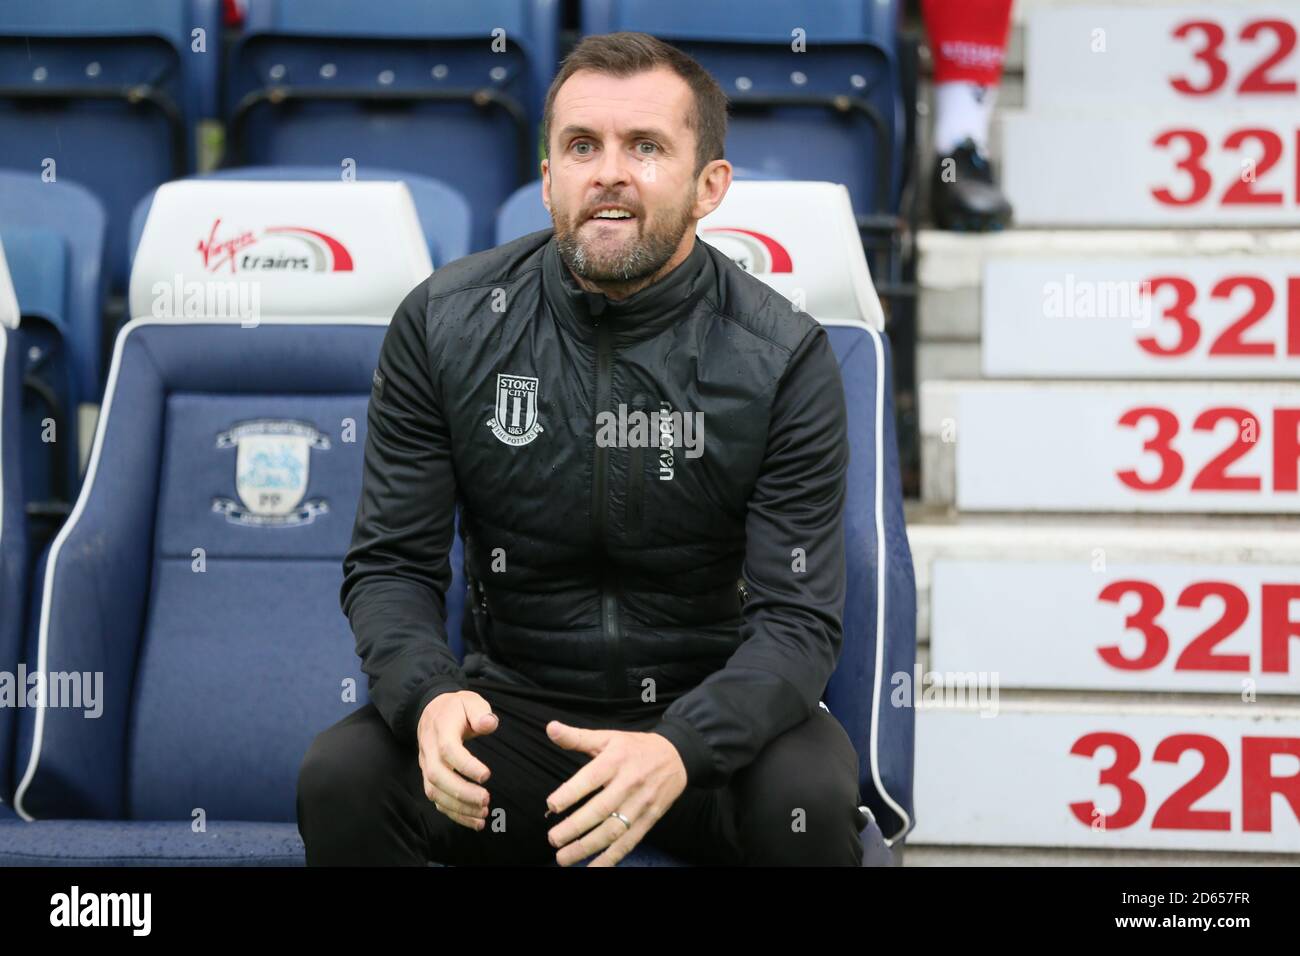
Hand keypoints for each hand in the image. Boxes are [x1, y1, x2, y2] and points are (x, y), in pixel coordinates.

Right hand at [416, 690, 497, 830]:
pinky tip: (475, 820)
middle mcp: (429, 750)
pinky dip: (454, 814)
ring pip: (434, 792)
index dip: (465, 765)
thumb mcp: (470, 700)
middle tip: (486, 799)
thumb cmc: (457, 708)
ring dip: (458, 807)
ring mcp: (426, 766)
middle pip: (438, 776)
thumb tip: (489, 724)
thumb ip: (480, 712)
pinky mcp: (429, 778)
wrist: (432, 712)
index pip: (448, 750)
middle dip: (461, 792)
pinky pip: (437, 800)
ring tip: (483, 814)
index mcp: (440, 729)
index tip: (486, 776)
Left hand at [543, 722, 686, 866]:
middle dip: (574, 828)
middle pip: (600, 810)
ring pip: (613, 831)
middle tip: (553, 839)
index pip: (590, 779)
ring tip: (563, 859)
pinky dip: (611, 858)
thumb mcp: (608, 737)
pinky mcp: (649, 819)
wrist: (677, 756)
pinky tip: (593, 868)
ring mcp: (640, 804)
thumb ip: (577, 737)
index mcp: (615, 760)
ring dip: (587, 847)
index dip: (570, 793)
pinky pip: (629, 842)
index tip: (551, 805)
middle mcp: (628, 784)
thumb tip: (550, 728)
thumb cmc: (635, 747)